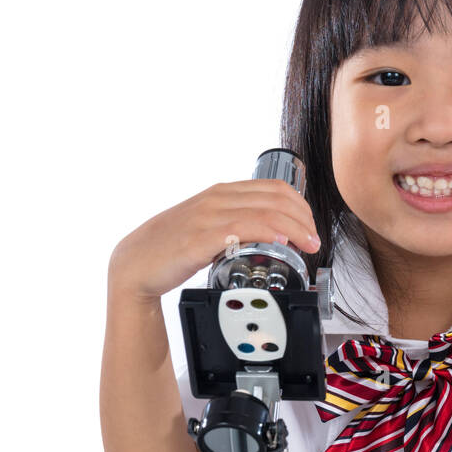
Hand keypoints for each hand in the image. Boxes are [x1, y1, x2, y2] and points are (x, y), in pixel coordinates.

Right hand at [108, 179, 320, 303]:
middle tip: (315, 240)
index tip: (312, 227)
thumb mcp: (209, 226)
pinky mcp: (201, 238)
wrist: (136, 263)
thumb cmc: (172, 247)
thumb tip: (271, 233)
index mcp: (222, 193)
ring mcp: (209, 216)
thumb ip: (236, 223)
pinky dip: (268, 233)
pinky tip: (282, 242)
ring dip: (296, 228)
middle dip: (305, 219)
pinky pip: (243, 228)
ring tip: (309, 245)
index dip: (302, 206)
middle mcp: (218, 198)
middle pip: (277, 198)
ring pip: (266, 212)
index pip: (275, 188)